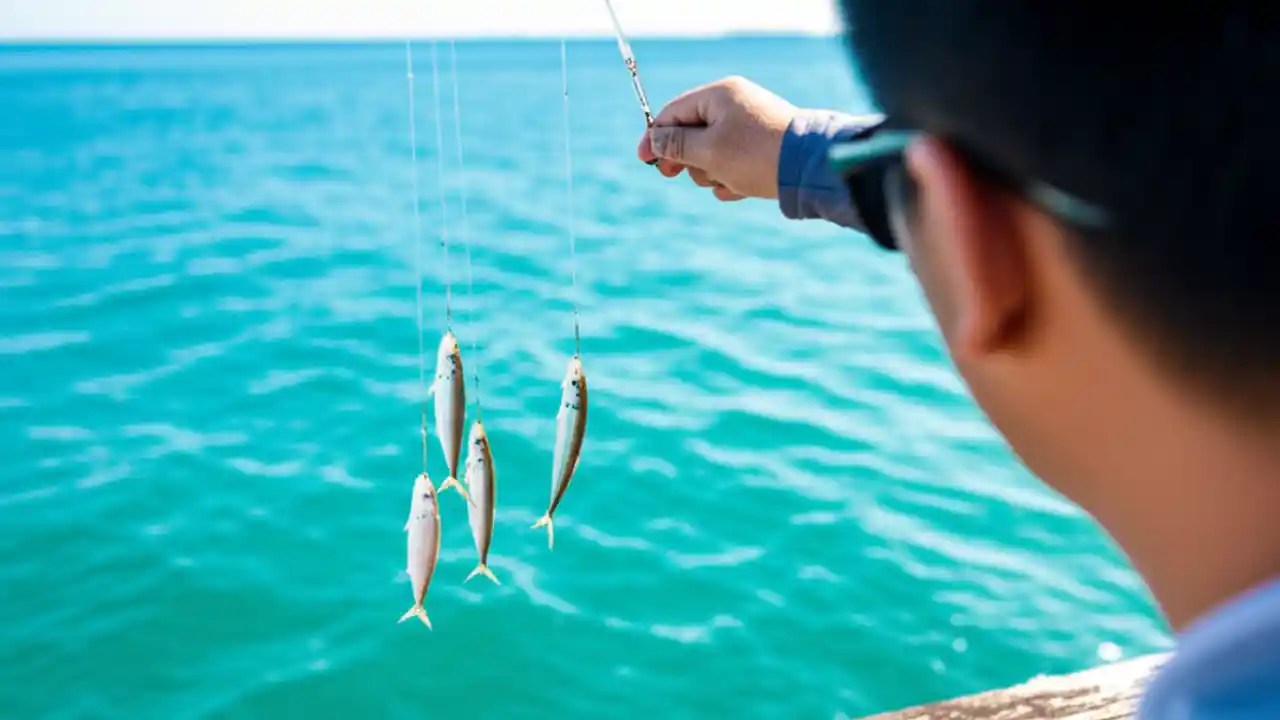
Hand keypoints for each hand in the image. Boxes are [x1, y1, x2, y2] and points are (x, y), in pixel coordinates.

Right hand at [637, 76, 797, 201]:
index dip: (655, 136)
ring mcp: (748, 127)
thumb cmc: (755, 155)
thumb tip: (654, 140)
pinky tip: (739, 188)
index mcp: (719, 95)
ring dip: (710, 172)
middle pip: (691, 133)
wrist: (809, 168)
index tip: (643, 160)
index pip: (674, 111)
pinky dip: (730, 178)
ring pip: (710, 152)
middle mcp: (734, 106)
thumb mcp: (708, 150)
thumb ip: (676, 144)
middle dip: (687, 159)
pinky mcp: (760, 149)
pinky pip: (731, 163)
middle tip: (674, 175)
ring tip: (726, 181)